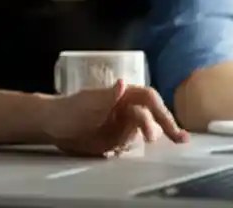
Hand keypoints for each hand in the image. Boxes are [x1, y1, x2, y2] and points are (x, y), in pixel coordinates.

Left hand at [43, 80, 189, 156]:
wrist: (52, 127)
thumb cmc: (69, 110)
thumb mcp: (88, 104)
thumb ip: (108, 96)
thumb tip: (123, 84)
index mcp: (122, 95)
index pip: (149, 98)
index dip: (162, 109)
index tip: (169, 123)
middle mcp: (126, 108)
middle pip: (153, 114)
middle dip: (168, 124)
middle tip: (180, 139)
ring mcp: (122, 124)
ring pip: (147, 129)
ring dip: (154, 135)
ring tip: (154, 141)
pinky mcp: (117, 140)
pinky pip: (134, 143)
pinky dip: (140, 147)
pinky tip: (141, 150)